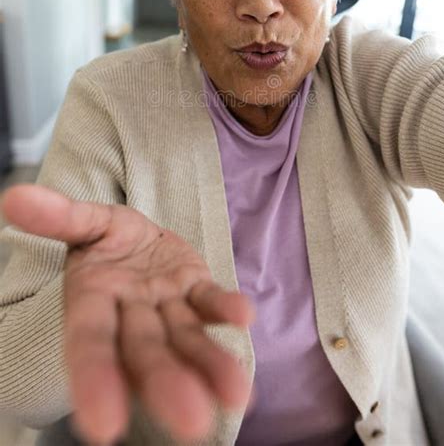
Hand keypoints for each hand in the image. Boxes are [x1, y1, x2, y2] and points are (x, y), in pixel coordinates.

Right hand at [1, 185, 254, 445]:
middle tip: (191, 423)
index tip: (102, 426)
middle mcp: (130, 314)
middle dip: (166, 384)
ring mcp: (167, 306)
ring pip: (186, 339)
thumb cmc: (103, 238)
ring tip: (236, 392)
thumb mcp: (82, 223)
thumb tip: (13, 197)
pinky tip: (243, 316)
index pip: (90, 343)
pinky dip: (225, 309)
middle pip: (146, 352)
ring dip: (209, 363)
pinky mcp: (195, 291)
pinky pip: (209, 302)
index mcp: (91, 301)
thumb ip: (56, 216)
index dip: (94, 379)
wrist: (135, 236)